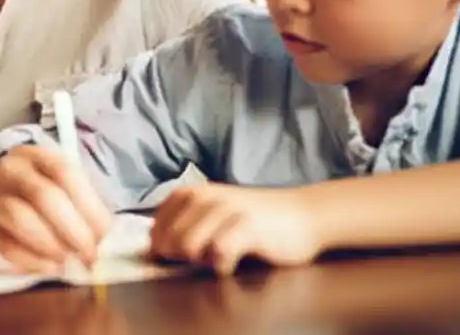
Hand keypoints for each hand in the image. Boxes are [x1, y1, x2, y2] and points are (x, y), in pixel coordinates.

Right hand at [0, 145, 111, 274]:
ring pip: (20, 219)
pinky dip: (33, 261)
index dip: (89, 206)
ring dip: (51, 245)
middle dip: (74, 231)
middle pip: (44, 197)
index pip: (66, 173)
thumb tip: (101, 238)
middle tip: (90, 254)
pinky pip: (6, 246)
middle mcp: (13, 172)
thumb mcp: (60, 179)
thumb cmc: (41, 184)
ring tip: (68, 258)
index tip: (104, 233)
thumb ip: (82, 202)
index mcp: (38, 156)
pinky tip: (51, 266)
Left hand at [149, 184, 322, 274]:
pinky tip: (230, 265)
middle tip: (203, 259)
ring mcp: (226, 210)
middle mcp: (205, 197)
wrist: (304, 214)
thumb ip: (186, 224)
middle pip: (168, 241)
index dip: (162, 248)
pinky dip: (221, 267)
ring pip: (188, 246)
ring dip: (199, 262)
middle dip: (180, 259)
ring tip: (217, 260)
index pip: (155, 228)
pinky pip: (219, 253)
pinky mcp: (248, 227)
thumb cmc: (256, 219)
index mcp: (191, 193)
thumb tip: (156, 248)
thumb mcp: (214, 213)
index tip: (179, 257)